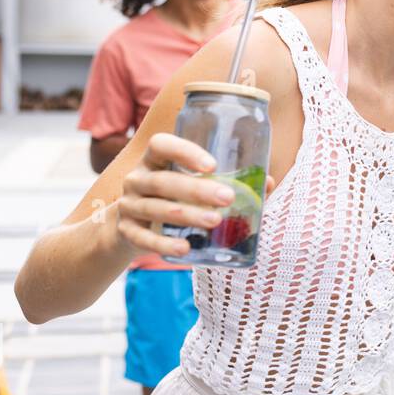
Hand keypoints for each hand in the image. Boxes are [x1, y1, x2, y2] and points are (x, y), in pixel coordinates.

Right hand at [116, 133, 276, 256]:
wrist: (132, 228)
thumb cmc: (174, 198)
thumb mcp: (191, 185)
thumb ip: (224, 181)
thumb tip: (267, 182)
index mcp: (154, 160)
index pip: (161, 145)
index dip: (185, 152)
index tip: (213, 165)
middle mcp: (137, 179)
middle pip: (164, 181)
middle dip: (196, 190)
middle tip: (227, 198)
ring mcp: (128, 206)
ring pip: (156, 209)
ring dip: (186, 215)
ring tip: (215, 221)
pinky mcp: (126, 232)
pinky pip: (143, 239)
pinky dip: (164, 245)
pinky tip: (185, 249)